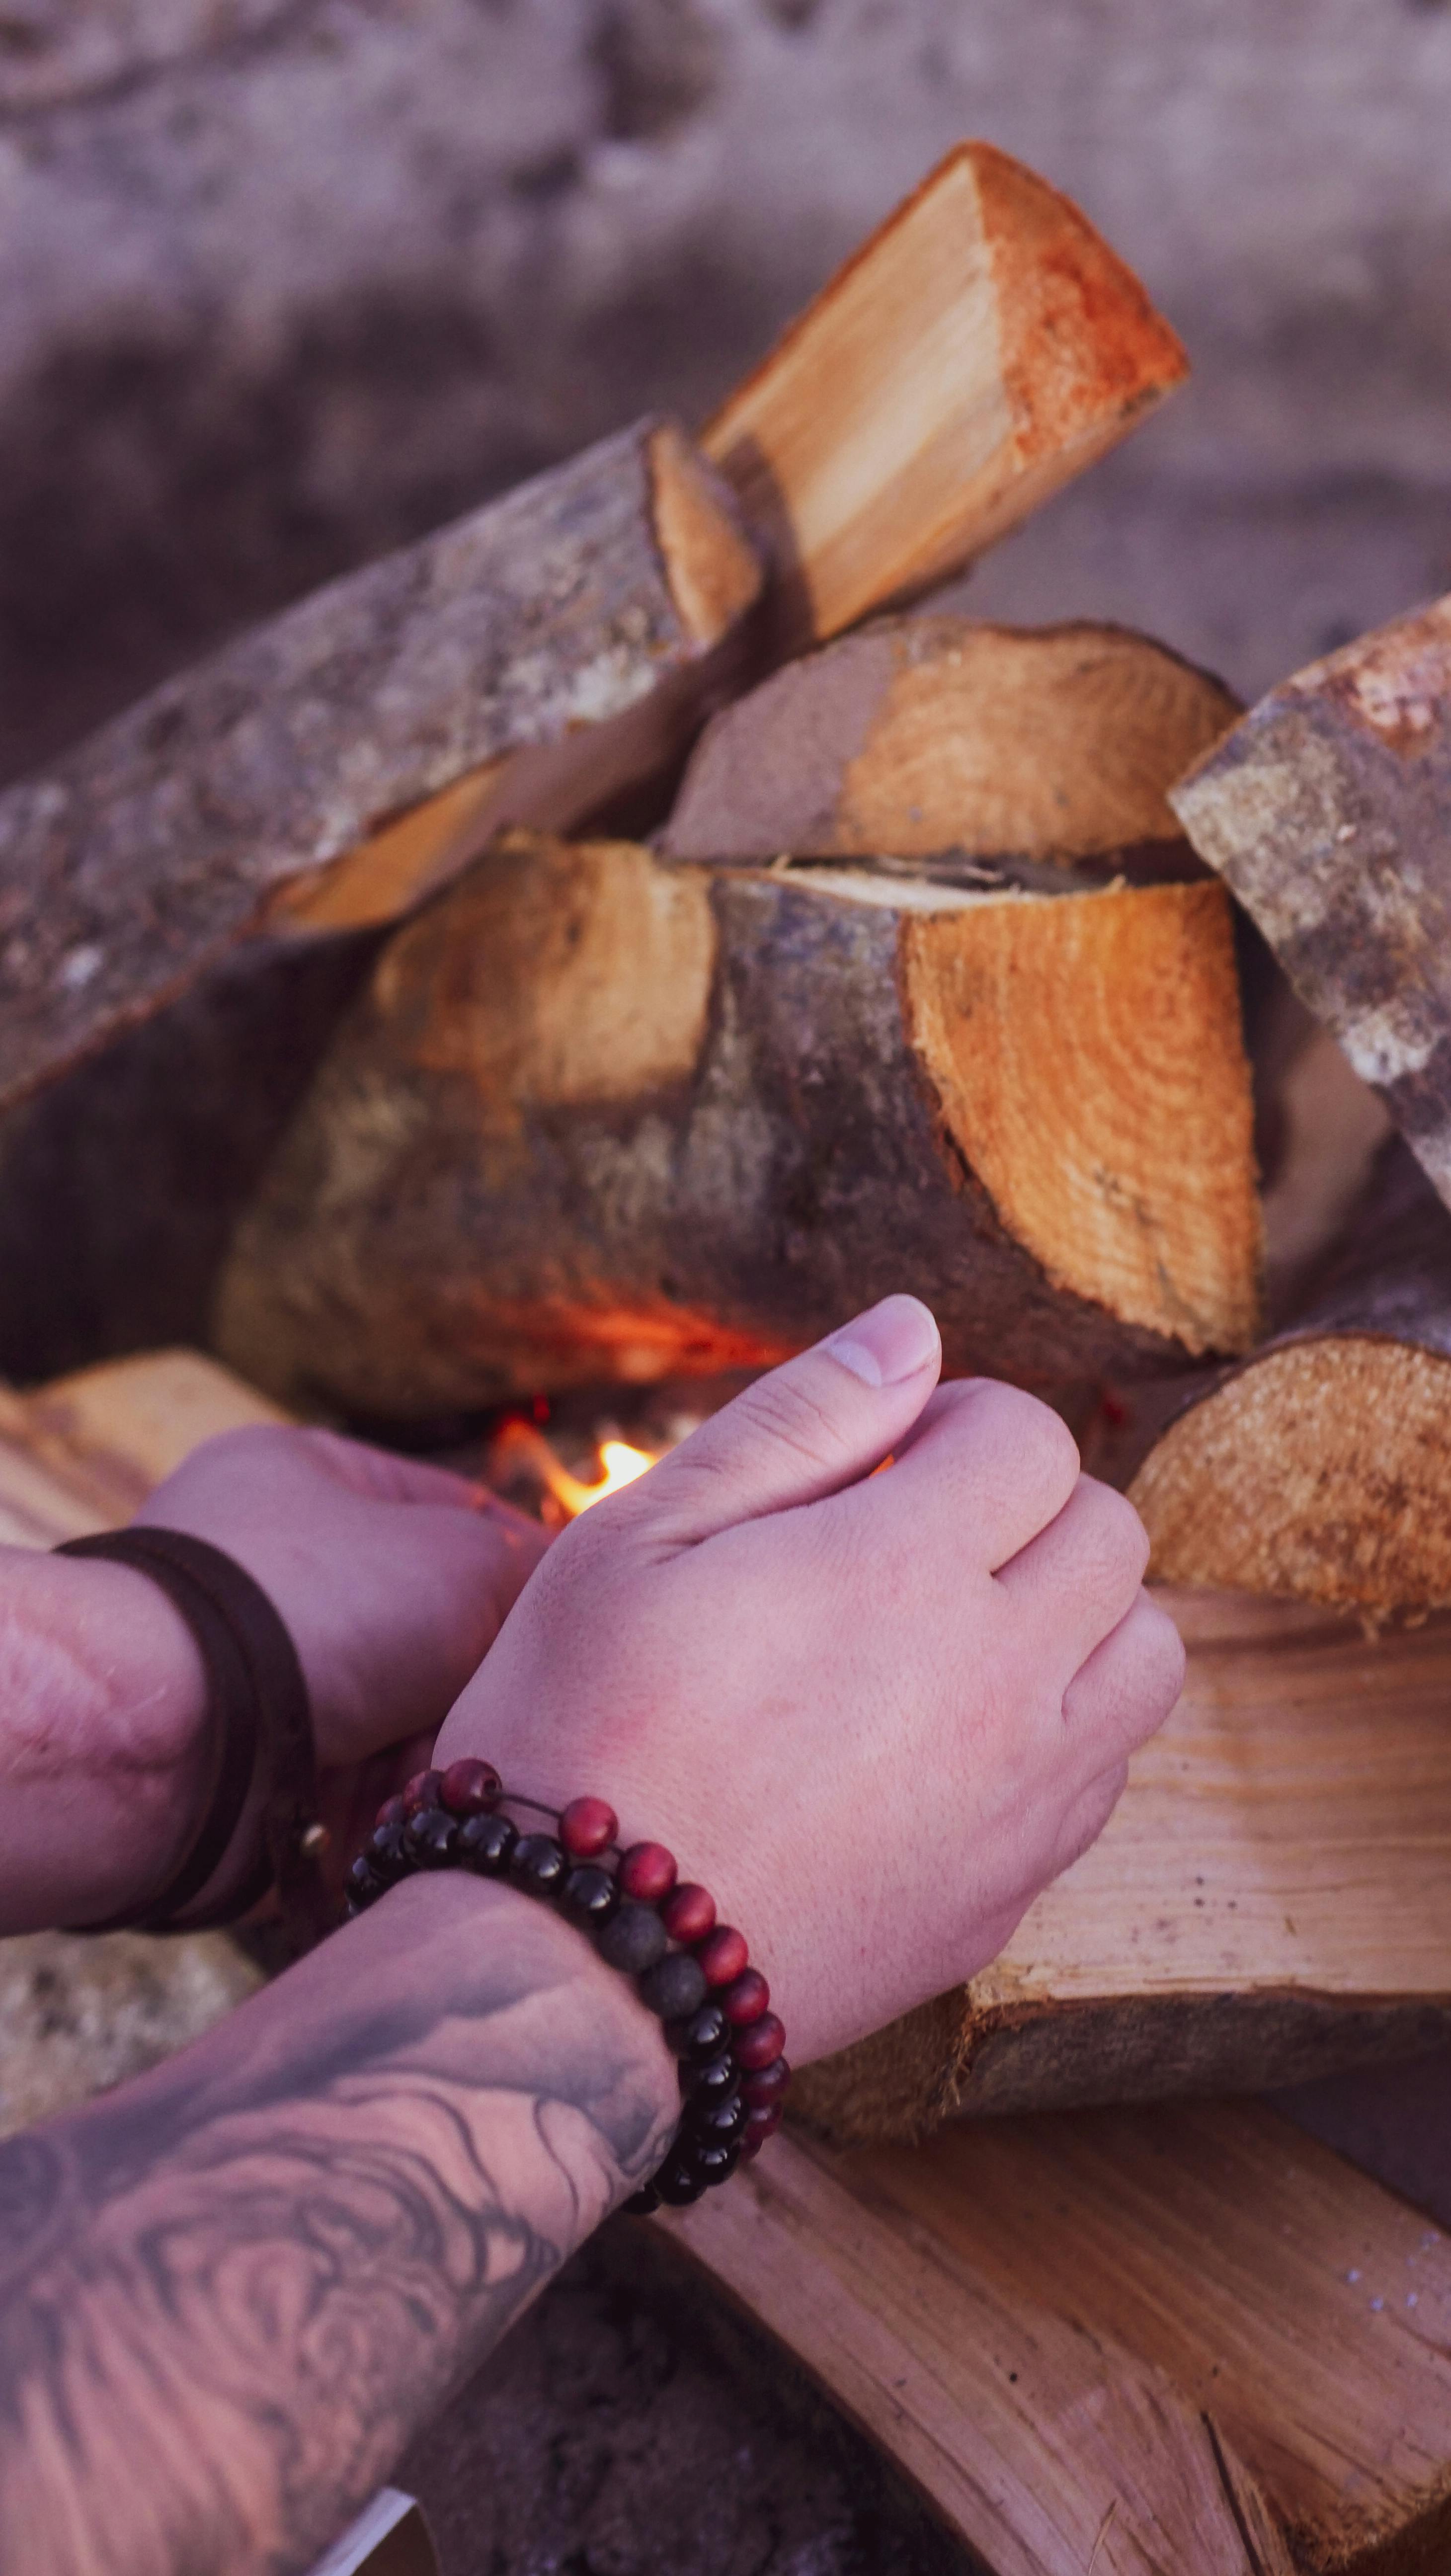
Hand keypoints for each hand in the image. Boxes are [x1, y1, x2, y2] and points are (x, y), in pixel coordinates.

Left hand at [139, 1427, 547, 1866]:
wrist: (172, 1740)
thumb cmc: (316, 1611)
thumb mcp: (465, 1559)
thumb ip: (531, 1568)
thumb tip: (563, 1597)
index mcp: (309, 1475)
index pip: (452, 1506)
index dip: (521, 1561)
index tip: (566, 1614)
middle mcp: (276, 1566)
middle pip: (432, 1629)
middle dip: (470, 1680)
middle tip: (497, 1704)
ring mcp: (256, 1668)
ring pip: (399, 1717)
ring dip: (431, 1750)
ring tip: (441, 1767)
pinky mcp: (249, 1762)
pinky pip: (352, 1786)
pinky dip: (382, 1804)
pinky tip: (399, 1809)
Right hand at [434, 1297, 1183, 2064]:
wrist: (574, 1967)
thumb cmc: (580, 1726)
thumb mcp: (642, 1535)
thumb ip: (796, 1420)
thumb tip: (916, 1331)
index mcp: (903, 1567)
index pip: (1033, 1438)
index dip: (964, 1421)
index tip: (889, 1460)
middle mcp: (997, 1680)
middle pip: (1113, 1535)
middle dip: (1028, 1507)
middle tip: (918, 1538)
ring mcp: (1019, 1801)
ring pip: (1147, 1657)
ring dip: (1076, 1616)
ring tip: (959, 1633)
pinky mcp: (1007, 1896)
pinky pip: (1104, 1777)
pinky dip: (1060, 1731)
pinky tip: (947, 1741)